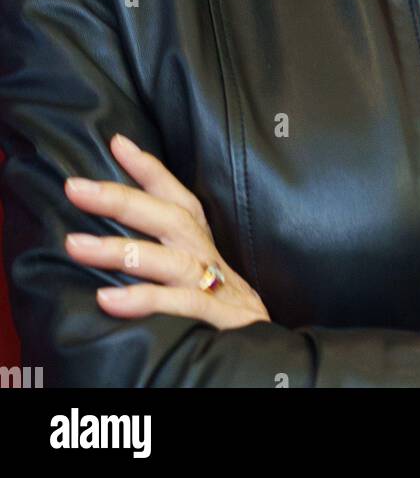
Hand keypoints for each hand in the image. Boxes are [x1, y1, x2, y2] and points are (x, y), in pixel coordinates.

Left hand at [64, 132, 269, 330]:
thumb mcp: (199, 274)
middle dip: (121, 199)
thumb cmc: (222, 311)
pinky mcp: (219, 319)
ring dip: (119, 250)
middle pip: (169, 218)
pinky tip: (107, 298)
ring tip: (74, 244)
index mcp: (202, 245)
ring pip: (167, 260)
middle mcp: (207, 257)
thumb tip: (116, 235)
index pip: (178, 199)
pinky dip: (145, 299)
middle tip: (75, 187)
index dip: (151, 170)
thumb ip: (166, 253)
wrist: (267, 352)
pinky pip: (180, 304)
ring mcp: (215, 288)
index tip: (118, 143)